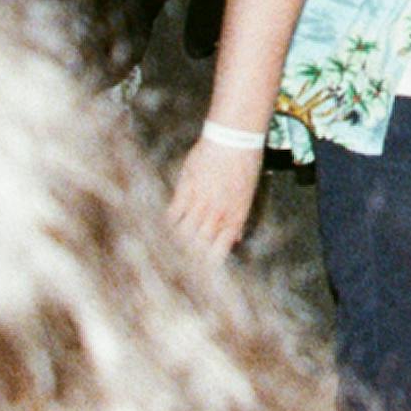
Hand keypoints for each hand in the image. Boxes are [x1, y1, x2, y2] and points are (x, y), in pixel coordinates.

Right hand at [167, 134, 264, 256]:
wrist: (234, 139)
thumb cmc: (245, 164)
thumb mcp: (247, 195)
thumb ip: (238, 220)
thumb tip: (236, 239)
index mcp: (234, 219)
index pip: (218, 254)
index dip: (206, 266)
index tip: (199, 271)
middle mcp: (217, 216)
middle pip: (197, 248)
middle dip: (188, 258)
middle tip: (179, 263)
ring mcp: (200, 204)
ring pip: (182, 235)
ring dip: (175, 242)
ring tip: (168, 248)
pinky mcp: (186, 190)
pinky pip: (172, 215)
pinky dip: (167, 223)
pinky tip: (163, 227)